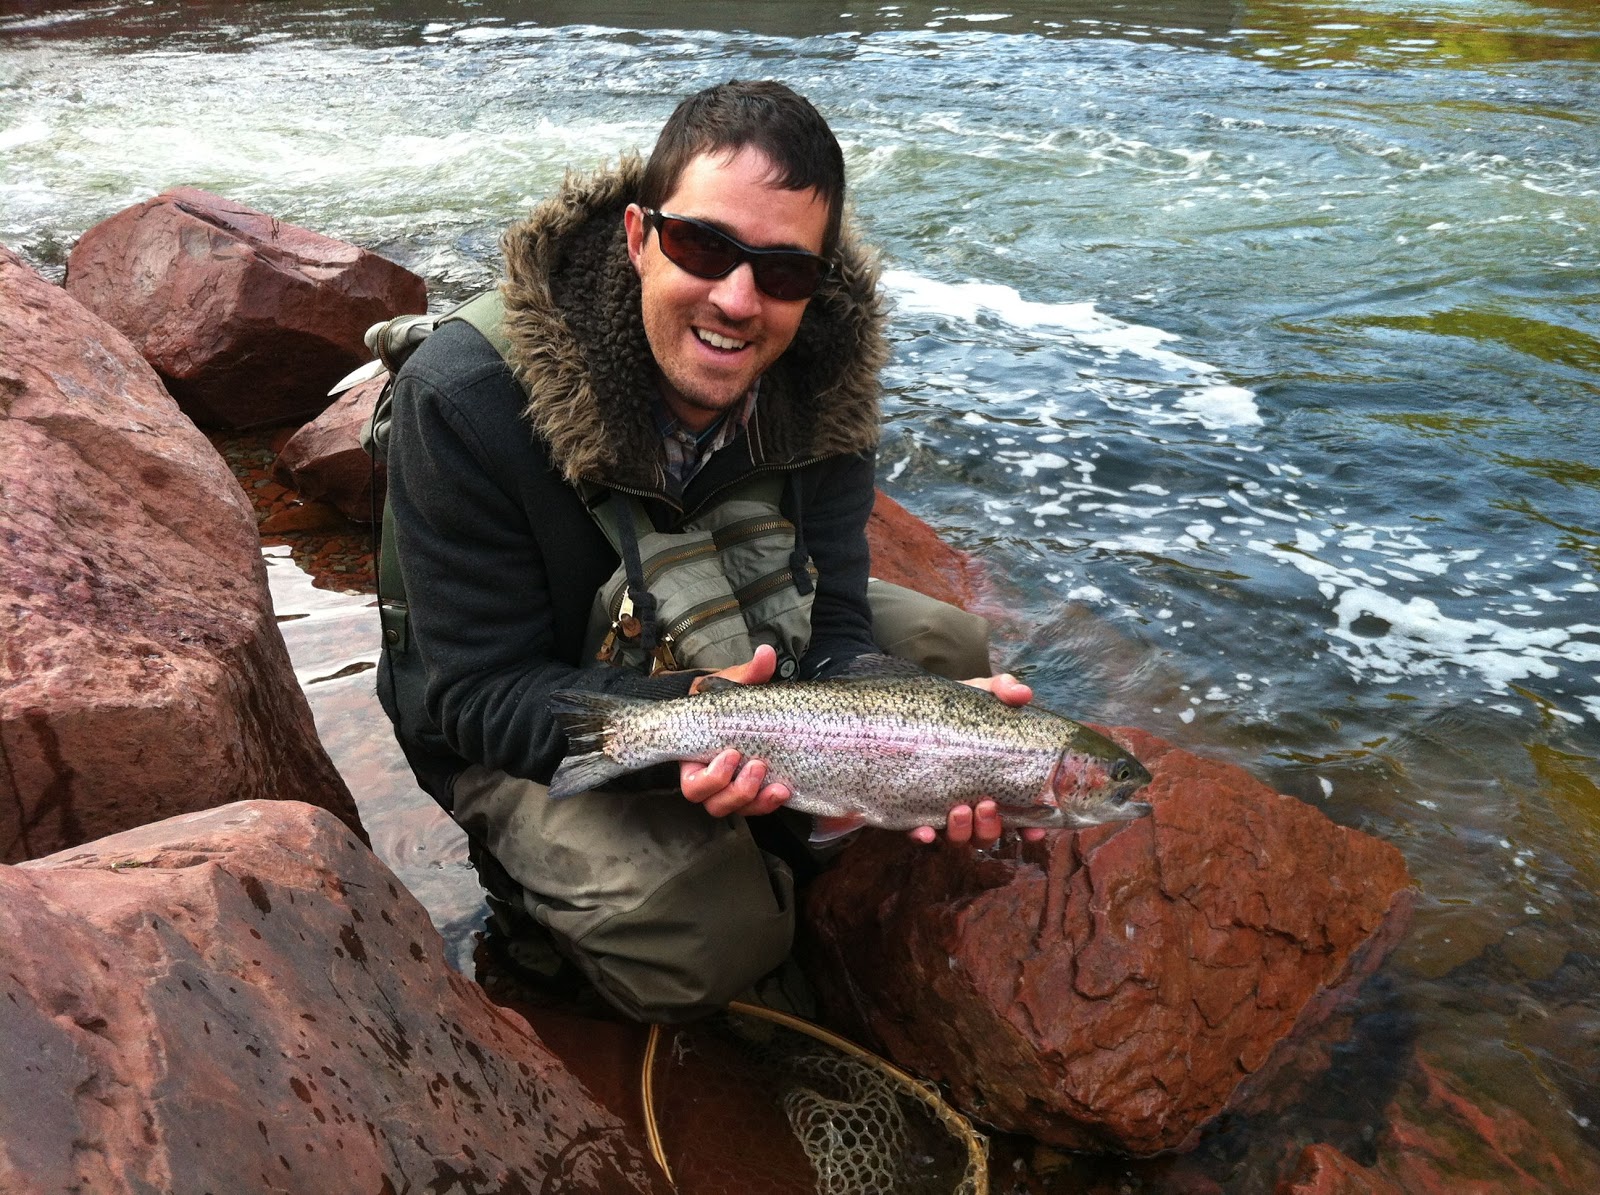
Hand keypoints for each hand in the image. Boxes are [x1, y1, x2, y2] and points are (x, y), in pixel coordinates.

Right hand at [681, 645, 788, 816]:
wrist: (736, 710)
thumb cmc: (724, 699)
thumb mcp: (733, 684)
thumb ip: (748, 673)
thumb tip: (766, 654)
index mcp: (695, 755)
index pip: (693, 783)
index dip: (710, 778)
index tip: (732, 754)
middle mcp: (708, 778)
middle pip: (711, 802)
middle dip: (735, 790)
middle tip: (757, 765)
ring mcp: (729, 788)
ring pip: (732, 809)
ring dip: (753, 800)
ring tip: (775, 785)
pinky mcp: (750, 792)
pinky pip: (754, 808)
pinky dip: (768, 804)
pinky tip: (785, 790)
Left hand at [909, 672, 1047, 846]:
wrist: (912, 708)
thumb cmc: (955, 708)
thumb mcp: (979, 695)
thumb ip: (1002, 691)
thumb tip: (1023, 693)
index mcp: (995, 784)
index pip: (1020, 816)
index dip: (1031, 829)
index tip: (1036, 829)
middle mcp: (971, 803)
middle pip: (987, 834)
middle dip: (990, 828)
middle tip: (986, 805)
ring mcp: (942, 809)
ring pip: (960, 839)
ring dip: (963, 832)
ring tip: (960, 810)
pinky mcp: (912, 809)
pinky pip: (919, 833)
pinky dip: (923, 835)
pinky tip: (923, 831)